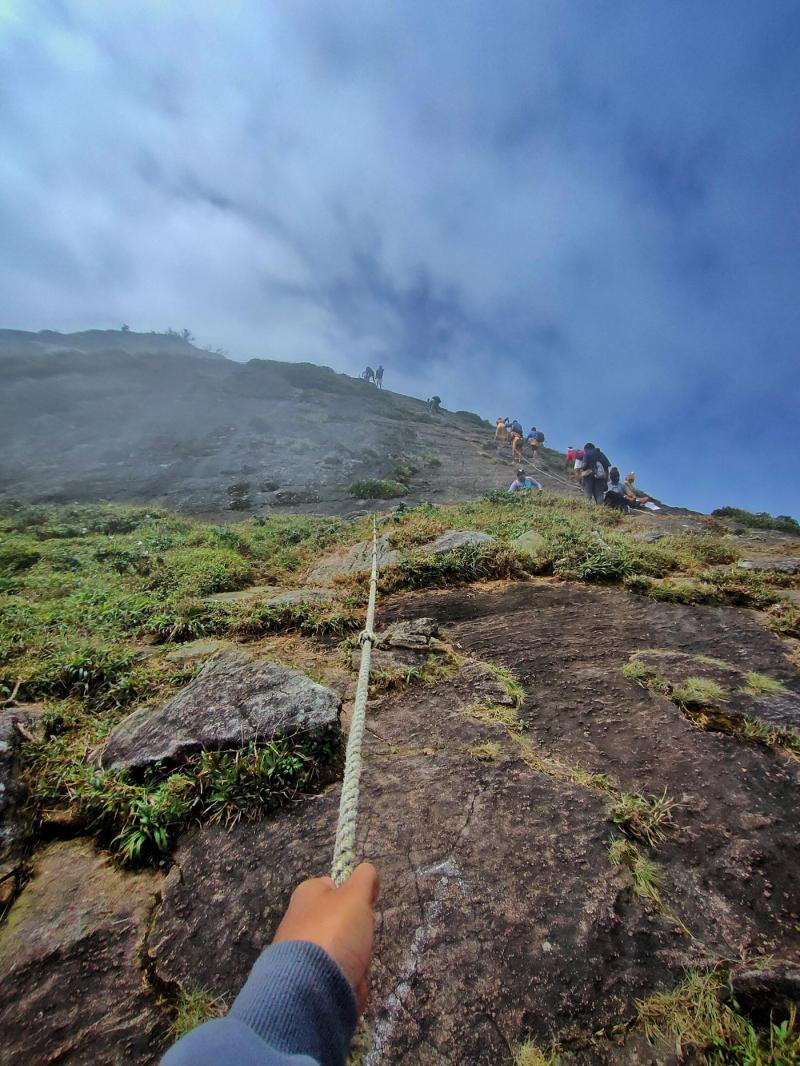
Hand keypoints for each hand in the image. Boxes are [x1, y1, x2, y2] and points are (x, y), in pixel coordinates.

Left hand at [273, 863, 379, 1013]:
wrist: (309, 990)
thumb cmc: (333, 932)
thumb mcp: (355, 895)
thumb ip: (365, 879)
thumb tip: (368, 871)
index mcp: (305, 896)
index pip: (334, 887)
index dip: (353, 896)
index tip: (364, 907)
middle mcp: (299, 921)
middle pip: (343, 924)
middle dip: (358, 936)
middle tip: (361, 941)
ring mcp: (301, 954)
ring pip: (344, 953)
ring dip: (357, 962)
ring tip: (355, 968)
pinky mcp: (306, 982)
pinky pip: (338, 978)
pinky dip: (349, 983)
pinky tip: (349, 986)